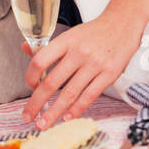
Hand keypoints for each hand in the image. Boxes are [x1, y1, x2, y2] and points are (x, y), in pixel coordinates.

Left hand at [21, 11, 142, 127]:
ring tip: (44, 123)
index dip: (30, 76)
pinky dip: (76, 109)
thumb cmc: (94, 32)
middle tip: (27, 116)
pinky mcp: (109, 75)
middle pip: (52, 82)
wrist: (122, 24)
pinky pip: (89, 96)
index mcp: (66, 41)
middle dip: (37, 103)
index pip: (40, 60)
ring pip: (69, 94)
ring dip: (54, 112)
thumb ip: (48, 45)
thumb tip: (25, 49)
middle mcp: (79, 53)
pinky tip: (66, 117)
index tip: (29, 86)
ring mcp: (95, 65)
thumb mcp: (69, 34)